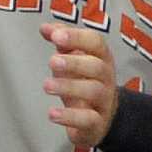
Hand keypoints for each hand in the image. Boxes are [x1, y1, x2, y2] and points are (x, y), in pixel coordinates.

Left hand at [43, 24, 120, 150]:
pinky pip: (88, 119)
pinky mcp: (97, 123)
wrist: (101, 119)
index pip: (96, 43)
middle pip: (97, 66)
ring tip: (47, 85)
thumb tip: (45, 28)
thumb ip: (62, 42)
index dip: (77, 37)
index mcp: (101, 58)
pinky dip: (69, 117)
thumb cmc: (84, 83)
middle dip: (75, 62)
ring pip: (93, 91)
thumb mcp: (74, 60)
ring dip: (69, 86)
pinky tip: (52, 114)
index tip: (56, 36)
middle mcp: (106, 78)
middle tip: (52, 61)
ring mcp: (104, 101)